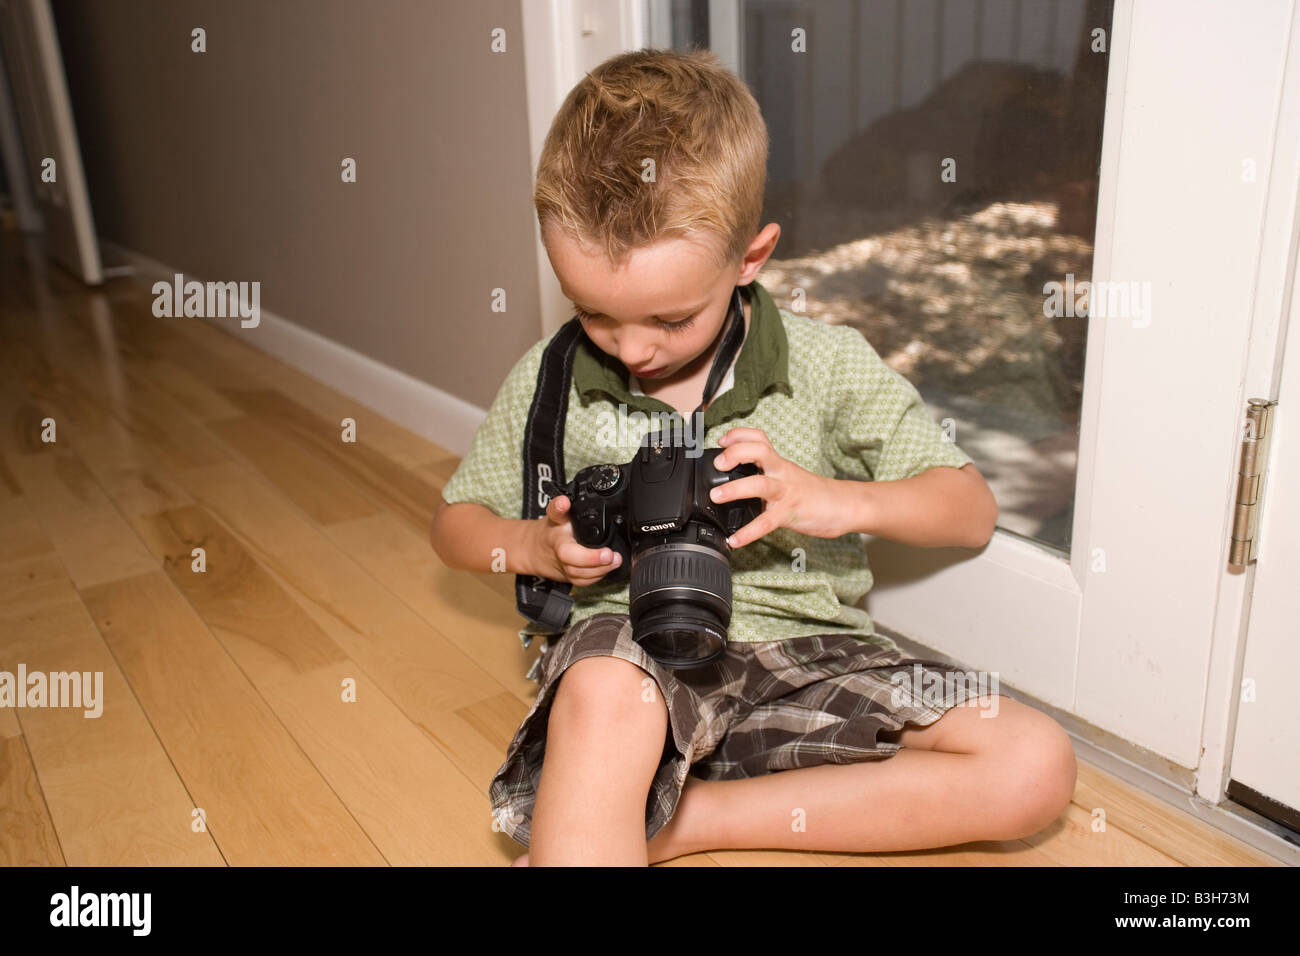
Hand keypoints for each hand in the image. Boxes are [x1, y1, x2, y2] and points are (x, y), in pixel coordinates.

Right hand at [530, 494, 623, 585]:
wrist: (536, 551)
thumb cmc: (552, 532)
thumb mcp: (557, 515)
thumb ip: (563, 507)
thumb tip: (565, 499)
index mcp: (556, 528)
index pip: (556, 515)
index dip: (561, 509)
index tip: (567, 505)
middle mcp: (557, 548)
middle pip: (568, 555)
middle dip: (591, 558)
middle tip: (610, 554)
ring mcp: (562, 565)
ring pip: (578, 573)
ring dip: (599, 569)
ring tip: (615, 560)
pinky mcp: (567, 577)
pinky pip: (582, 582)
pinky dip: (596, 577)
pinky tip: (607, 568)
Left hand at [710, 427, 845, 547]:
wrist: (843, 506)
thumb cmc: (812, 493)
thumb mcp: (787, 477)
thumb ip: (764, 476)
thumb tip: (732, 482)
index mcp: (778, 463)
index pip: (759, 438)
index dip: (739, 435)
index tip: (722, 440)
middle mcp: (782, 473)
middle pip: (760, 451)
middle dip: (735, 453)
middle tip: (718, 464)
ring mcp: (786, 492)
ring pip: (760, 484)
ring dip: (735, 488)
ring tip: (716, 496)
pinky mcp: (790, 514)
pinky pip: (766, 523)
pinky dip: (748, 532)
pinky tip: (735, 540)